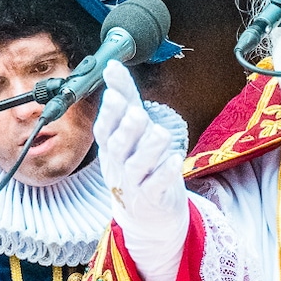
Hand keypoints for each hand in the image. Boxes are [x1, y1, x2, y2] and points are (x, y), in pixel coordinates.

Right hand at [94, 61, 190, 280]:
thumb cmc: (139, 165)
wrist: (147, 215)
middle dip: (127, 130)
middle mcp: (119, 164)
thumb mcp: (129, 132)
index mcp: (111, 146)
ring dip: (149, 149)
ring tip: (161, 134)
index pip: (105, 128)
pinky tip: (175, 161)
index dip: (110, 112)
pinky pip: (155, 187)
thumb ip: (124, 99)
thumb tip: (112, 65)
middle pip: (118, 146)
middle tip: (137, 114)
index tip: (116, 94)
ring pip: (137, 166)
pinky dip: (164, 174)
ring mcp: (133, 184)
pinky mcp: (151, 200)